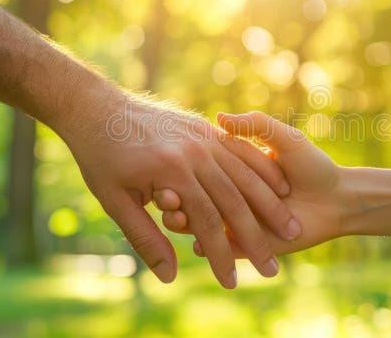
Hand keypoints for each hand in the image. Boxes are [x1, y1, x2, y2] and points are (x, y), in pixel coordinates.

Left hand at [56, 87, 301, 287]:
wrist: (98, 108)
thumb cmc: (101, 158)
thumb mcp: (114, 203)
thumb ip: (146, 239)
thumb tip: (170, 276)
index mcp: (171, 172)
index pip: (205, 223)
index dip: (221, 256)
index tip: (232, 282)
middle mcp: (194, 152)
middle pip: (235, 202)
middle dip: (257, 238)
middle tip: (272, 270)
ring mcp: (203, 136)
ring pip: (247, 175)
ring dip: (271, 206)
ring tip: (292, 231)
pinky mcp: (207, 128)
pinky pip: (243, 151)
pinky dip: (264, 171)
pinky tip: (280, 191)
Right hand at [157, 111, 344, 256]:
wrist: (338, 200)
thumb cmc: (312, 165)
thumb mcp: (284, 138)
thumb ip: (256, 125)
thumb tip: (220, 117)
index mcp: (233, 168)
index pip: (196, 167)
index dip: (178, 167)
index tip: (165, 164)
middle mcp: (229, 194)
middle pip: (190, 197)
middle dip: (174, 198)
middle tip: (164, 197)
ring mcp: (235, 221)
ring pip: (198, 224)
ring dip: (182, 222)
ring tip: (175, 217)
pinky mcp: (245, 246)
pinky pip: (219, 248)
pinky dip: (205, 247)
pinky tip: (198, 243)